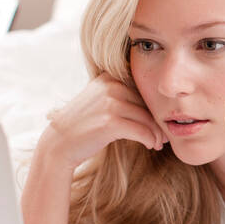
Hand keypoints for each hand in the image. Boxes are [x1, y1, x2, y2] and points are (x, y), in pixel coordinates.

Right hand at [41, 72, 164, 164]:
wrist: (60, 143)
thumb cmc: (84, 124)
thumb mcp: (100, 99)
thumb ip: (121, 93)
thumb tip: (154, 101)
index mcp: (109, 77)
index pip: (142, 90)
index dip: (153, 107)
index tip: (160, 121)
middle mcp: (110, 85)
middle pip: (146, 103)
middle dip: (157, 121)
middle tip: (164, 135)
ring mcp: (110, 102)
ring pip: (147, 118)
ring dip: (156, 133)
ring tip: (158, 143)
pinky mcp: (110, 122)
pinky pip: (142, 131)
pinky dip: (150, 140)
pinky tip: (150, 146)